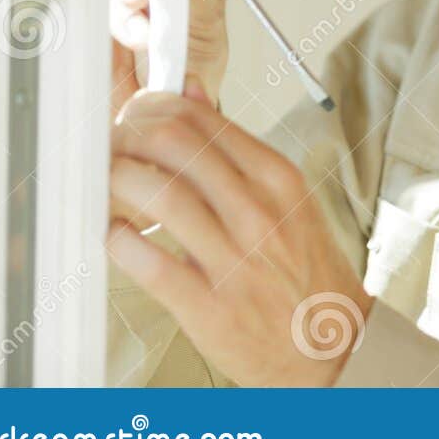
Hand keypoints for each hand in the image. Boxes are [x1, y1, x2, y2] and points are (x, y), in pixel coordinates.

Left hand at [105, 91, 373, 385]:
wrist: (331, 342)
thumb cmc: (306, 271)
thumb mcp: (286, 198)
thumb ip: (235, 148)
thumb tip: (192, 96)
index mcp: (278, 180)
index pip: (204, 120)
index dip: (155, 108)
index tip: (136, 114)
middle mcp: (259, 213)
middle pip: (175, 145)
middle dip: (128, 136)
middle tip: (113, 145)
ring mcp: (235, 259)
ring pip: (159, 195)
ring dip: (117, 180)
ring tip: (107, 184)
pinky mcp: (209, 305)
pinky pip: (149, 263)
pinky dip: (119, 242)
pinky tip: (114, 234)